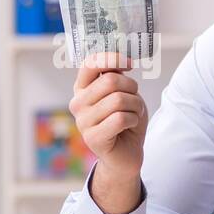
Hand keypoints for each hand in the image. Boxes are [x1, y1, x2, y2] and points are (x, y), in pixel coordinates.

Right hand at [70, 51, 148, 213]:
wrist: (126, 155)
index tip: (129, 64)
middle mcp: (78, 103)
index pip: (91, 63)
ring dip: (136, 106)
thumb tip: (120, 59)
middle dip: (132, 88)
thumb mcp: (122, 93)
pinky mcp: (93, 138)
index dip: (112, 58)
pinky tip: (130, 126)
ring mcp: (83, 122)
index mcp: (82, 89)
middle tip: (134, 99)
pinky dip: (133, 120)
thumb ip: (116, 76)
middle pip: (111, 81)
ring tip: (133, 114)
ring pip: (119, 100)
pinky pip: (121, 119)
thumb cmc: (125, 121)